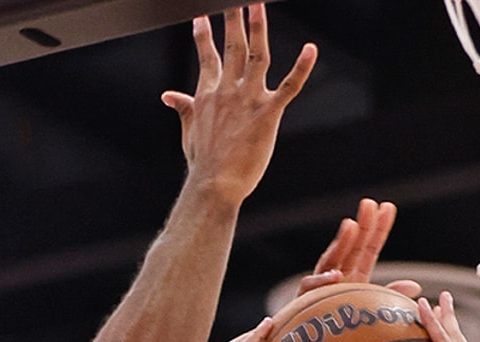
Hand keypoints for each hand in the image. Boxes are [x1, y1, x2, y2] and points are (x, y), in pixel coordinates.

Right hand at [162, 8, 316, 206]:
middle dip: (232, 18)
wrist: (214, 185)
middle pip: (231, 46)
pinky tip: (311, 49)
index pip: (207, 57)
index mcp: (207, 96)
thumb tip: (168, 96)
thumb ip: (182, 109)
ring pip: (256, 55)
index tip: (201, 16)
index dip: (204, 35)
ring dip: (258, 27)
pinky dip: (301, 67)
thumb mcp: (188, 133)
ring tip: (257, 3)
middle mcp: (227, 91)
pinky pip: (288, 86)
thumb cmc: (203, 165)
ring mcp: (247, 100)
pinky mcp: (268, 114)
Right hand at [293, 197, 421, 301]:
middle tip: (369, 204)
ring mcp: (320, 286)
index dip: (379, 228)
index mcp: (355, 276)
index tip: (388, 207)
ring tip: (350, 225)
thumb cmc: (343, 329)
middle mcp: (337, 276)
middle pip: (351, 246)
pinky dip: (323, 281)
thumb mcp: (371, 309)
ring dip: (340, 243)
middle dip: (360, 225)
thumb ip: (389, 295)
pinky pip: (313, 288)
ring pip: (332, 260)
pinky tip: (337, 275)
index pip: (369, 248)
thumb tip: (416, 286)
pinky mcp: (305, 300)